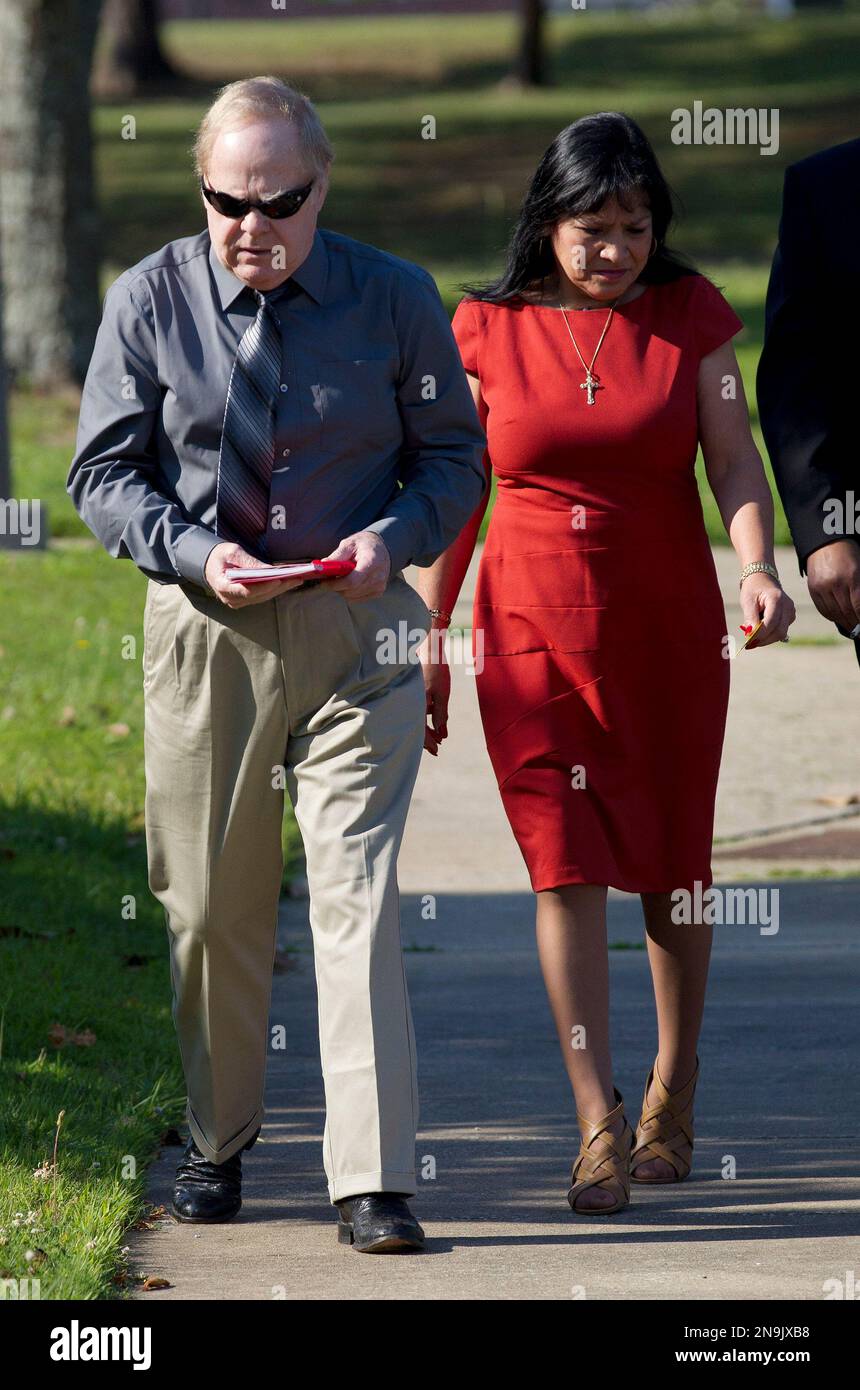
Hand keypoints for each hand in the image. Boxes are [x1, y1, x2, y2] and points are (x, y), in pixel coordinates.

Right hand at [203, 541, 306, 607]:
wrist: (211, 565)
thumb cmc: (220, 556)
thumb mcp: (231, 552)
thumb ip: (248, 562)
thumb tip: (268, 569)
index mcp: (222, 585)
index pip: (245, 590)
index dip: (262, 586)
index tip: (278, 579)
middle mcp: (230, 598)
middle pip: (259, 595)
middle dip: (279, 586)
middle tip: (296, 577)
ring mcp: (238, 602)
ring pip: (264, 597)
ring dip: (281, 588)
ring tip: (298, 578)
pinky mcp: (246, 600)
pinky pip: (263, 595)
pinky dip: (276, 588)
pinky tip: (289, 581)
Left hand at [313, 529, 390, 600]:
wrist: (382, 549)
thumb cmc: (364, 545)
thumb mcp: (350, 544)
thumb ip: (337, 555)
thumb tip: (322, 566)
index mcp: (372, 562)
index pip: (352, 581)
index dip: (335, 584)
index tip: (323, 582)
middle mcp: (378, 576)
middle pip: (350, 590)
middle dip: (336, 586)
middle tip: (327, 578)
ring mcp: (379, 586)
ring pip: (351, 596)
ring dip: (341, 589)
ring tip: (339, 577)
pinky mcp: (377, 592)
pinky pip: (356, 598)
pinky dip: (348, 592)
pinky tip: (349, 581)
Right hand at [418, 633, 449, 754]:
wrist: (428, 648)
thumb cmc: (436, 669)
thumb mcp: (442, 693)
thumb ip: (440, 713)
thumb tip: (440, 733)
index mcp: (415, 703)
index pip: (420, 729)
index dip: (428, 741)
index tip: (436, 750)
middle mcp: (409, 702)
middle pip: (416, 726)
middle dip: (427, 738)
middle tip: (437, 749)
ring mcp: (409, 696)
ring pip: (417, 718)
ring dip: (426, 728)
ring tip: (439, 736)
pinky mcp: (412, 692)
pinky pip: (417, 709)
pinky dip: (424, 716)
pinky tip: (433, 721)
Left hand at [740, 574, 795, 648]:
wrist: (762, 580)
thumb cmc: (753, 590)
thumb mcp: (747, 601)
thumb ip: (750, 618)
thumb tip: (751, 635)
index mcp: (777, 599)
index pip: (771, 623)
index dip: (760, 635)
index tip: (748, 641)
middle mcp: (788, 606)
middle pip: (779, 631)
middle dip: (764, 640)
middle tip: (749, 644)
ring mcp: (791, 612)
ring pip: (781, 634)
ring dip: (766, 638)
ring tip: (754, 633)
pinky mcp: (790, 617)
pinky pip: (781, 631)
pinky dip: (770, 634)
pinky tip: (761, 628)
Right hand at [805, 539, 859, 633]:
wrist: (827, 543)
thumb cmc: (849, 555)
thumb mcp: (859, 570)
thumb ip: (859, 590)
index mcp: (851, 577)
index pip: (858, 605)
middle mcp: (835, 583)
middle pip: (846, 611)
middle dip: (854, 623)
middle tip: (859, 630)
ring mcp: (822, 587)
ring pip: (834, 612)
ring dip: (844, 622)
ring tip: (851, 627)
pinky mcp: (813, 589)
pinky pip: (823, 609)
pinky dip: (832, 616)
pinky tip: (838, 618)